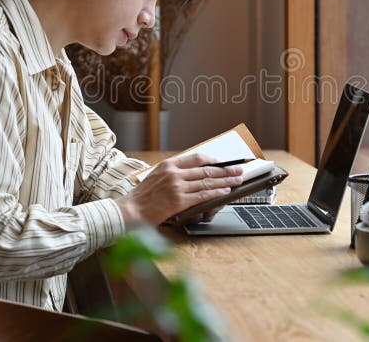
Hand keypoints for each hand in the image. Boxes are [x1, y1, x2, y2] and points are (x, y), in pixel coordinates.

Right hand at [117, 153, 243, 225]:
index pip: (196, 157)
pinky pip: (202, 195)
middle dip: (225, 170)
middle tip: (238, 170)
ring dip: (225, 181)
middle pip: (206, 169)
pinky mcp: (179, 201)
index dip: (213, 159)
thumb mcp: (156, 177)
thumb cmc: (142, 197)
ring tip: (236, 180)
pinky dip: (216, 192)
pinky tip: (225, 192)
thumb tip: (193, 174)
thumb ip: (173, 173)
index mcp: (168, 165)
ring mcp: (177, 187)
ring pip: (207, 181)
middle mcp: (174, 173)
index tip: (223, 162)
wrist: (130, 211)